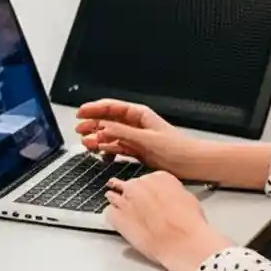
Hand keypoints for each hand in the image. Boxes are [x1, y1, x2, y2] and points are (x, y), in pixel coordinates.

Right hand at [74, 99, 200, 176]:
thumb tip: (103, 127)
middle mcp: (135, 124)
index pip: (111, 107)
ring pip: (110, 135)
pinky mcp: (137, 150)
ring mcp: (135, 137)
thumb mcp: (147, 138)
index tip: (80, 113)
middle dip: (92, 124)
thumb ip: (123, 132)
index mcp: (139, 114)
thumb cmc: (178, 148)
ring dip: (97, 138)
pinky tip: (100, 151)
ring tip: (85, 142)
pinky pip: (116, 147)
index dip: (93, 109)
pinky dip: (107, 149)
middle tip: (79, 129)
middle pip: (108, 120)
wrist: (192, 163)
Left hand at [105, 172, 231, 270]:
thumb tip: (166, 196)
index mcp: (158, 177)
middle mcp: (138, 184)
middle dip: (133, 197)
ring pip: (113, 196)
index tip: (148, 198)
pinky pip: (109, 213)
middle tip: (138, 208)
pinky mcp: (116, 216)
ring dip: (119, 204)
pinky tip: (122, 224)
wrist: (183, 242)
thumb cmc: (190, 223)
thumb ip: (170, 192)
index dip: (147, 191)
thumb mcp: (187, 198)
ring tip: (126, 214)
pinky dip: (114, 218)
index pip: (146, 180)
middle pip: (129, 186)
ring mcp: (125, 199)